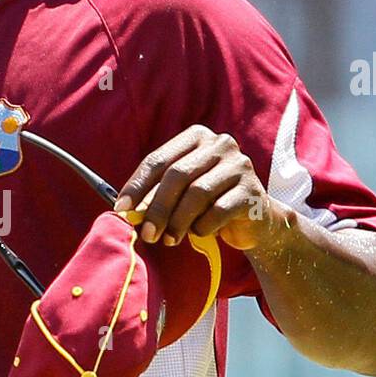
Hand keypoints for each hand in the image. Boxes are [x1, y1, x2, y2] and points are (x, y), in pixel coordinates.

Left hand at [113, 124, 286, 251]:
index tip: (122, 210)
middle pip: (177, 175)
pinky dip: (203, 226)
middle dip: (157, 208)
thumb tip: (126, 211)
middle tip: (147, 234)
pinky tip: (199, 233)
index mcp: (196, 137)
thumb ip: (155, 195)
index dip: (137, 186)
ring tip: (169, 239)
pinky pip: (218, 210)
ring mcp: (240, 165)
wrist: (254, 221)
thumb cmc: (208, 203)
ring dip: (178, 221)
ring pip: (197, 193)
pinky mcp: (252, 190)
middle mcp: (220, 144)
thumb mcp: (180, 194)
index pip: (158, 159)